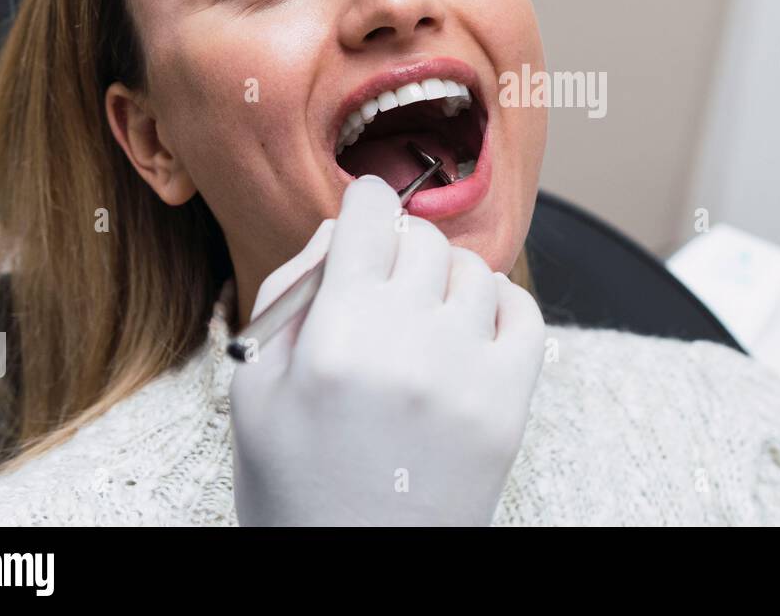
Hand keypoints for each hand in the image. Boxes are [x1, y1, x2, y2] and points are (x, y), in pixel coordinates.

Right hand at [230, 174, 545, 525]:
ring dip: (445, 280)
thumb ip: (289, 292)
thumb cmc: (295, 482)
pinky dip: (498, 305)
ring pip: (472, 270)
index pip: (369, 216)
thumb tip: (340, 229)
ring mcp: (466, 372)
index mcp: (335, 335)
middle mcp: (407, 343)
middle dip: (399, 248)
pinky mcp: (508, 402)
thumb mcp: (256, 387)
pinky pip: (523, 311)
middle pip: (422, 238)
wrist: (357, 572)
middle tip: (383, 285)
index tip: (362, 216)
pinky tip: (468, 330)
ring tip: (420, 321)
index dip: (362, 207)